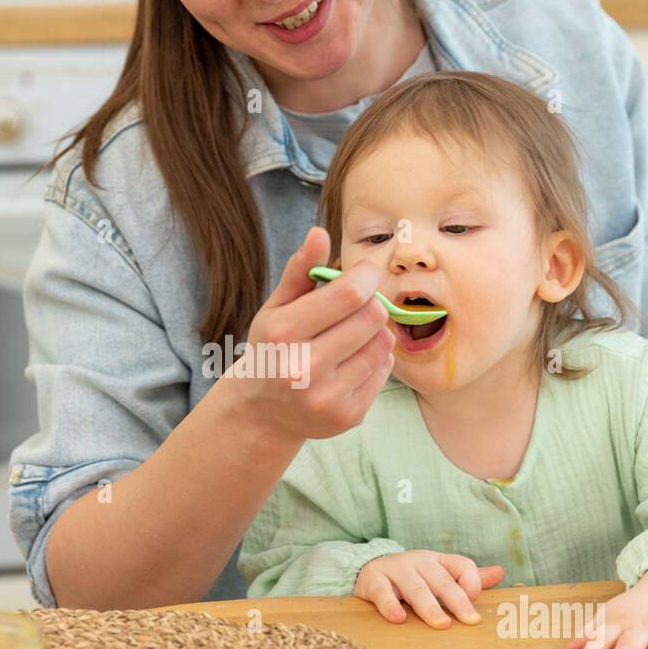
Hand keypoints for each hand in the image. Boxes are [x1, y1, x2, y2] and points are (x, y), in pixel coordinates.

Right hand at [228, 226, 394, 442]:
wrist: (262, 411)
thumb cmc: (272, 349)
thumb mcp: (276, 308)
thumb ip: (300, 270)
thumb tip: (320, 232)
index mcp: (284, 334)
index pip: (349, 294)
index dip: (366, 276)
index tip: (364, 274)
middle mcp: (304, 369)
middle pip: (372, 317)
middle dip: (370, 303)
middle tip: (357, 306)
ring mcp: (328, 396)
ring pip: (383, 344)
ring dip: (374, 332)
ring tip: (352, 336)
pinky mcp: (349, 415)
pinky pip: (384, 371)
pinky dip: (375, 360)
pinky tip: (351, 362)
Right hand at [354, 550, 504, 628]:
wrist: (368, 569)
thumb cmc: (412, 577)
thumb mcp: (439, 574)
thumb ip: (467, 577)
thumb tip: (501, 572)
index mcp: (438, 560)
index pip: (462, 565)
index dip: (472, 583)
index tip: (476, 603)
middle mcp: (419, 561)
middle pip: (442, 580)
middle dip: (457, 600)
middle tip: (470, 620)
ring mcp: (396, 569)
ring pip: (415, 587)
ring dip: (429, 606)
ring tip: (441, 623)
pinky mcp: (374, 580)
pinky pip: (383, 593)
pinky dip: (390, 606)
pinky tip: (398, 619)